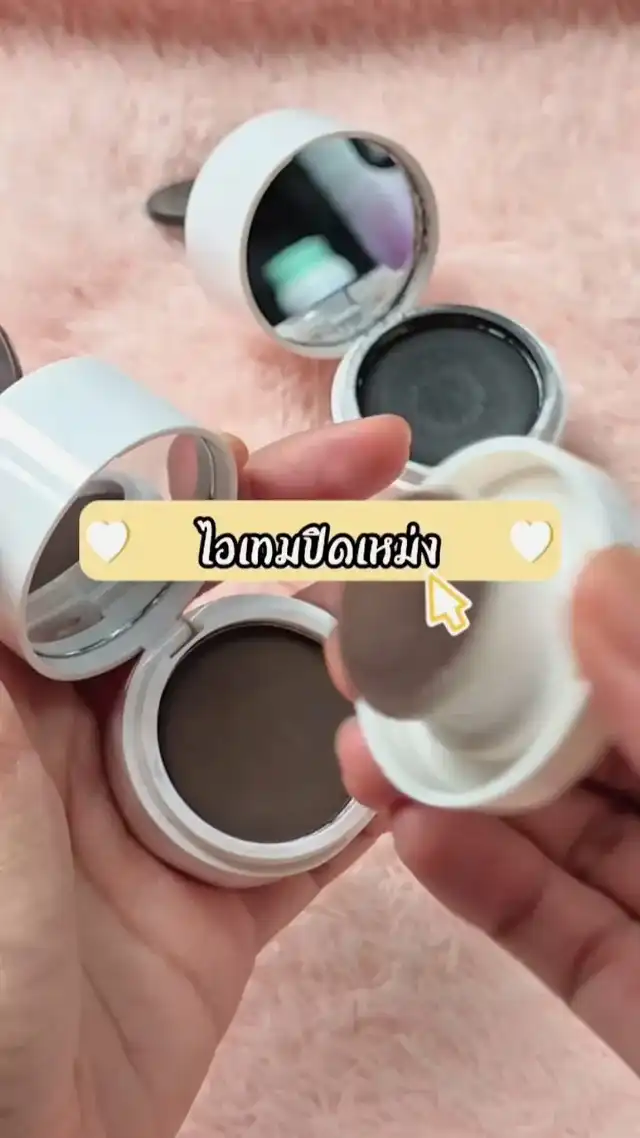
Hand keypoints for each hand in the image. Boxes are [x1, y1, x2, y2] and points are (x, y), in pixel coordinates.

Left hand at [0, 416, 409, 1137]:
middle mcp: (101, 727)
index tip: (269, 454)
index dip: (203, 489)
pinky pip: (316, 820)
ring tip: (418, 599)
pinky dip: (368, 784)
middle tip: (384, 474)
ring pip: (280, 694)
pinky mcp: (225, 886)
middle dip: (299, 527)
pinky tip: (417, 740)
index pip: (129, 552)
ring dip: (350, 644)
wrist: (16, 1130)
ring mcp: (170, 801)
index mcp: (32, 680)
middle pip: (217, 599)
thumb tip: (6, 500)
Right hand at [331, 546, 639, 1074]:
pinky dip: (487, 889)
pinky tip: (415, 840)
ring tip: (369, 752)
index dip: (566, 611)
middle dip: (484, 702)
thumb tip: (598, 584)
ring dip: (460, 794)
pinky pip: (562, 937)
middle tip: (389, 663)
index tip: (476, 575)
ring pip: (567, 840)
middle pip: (599, 746)